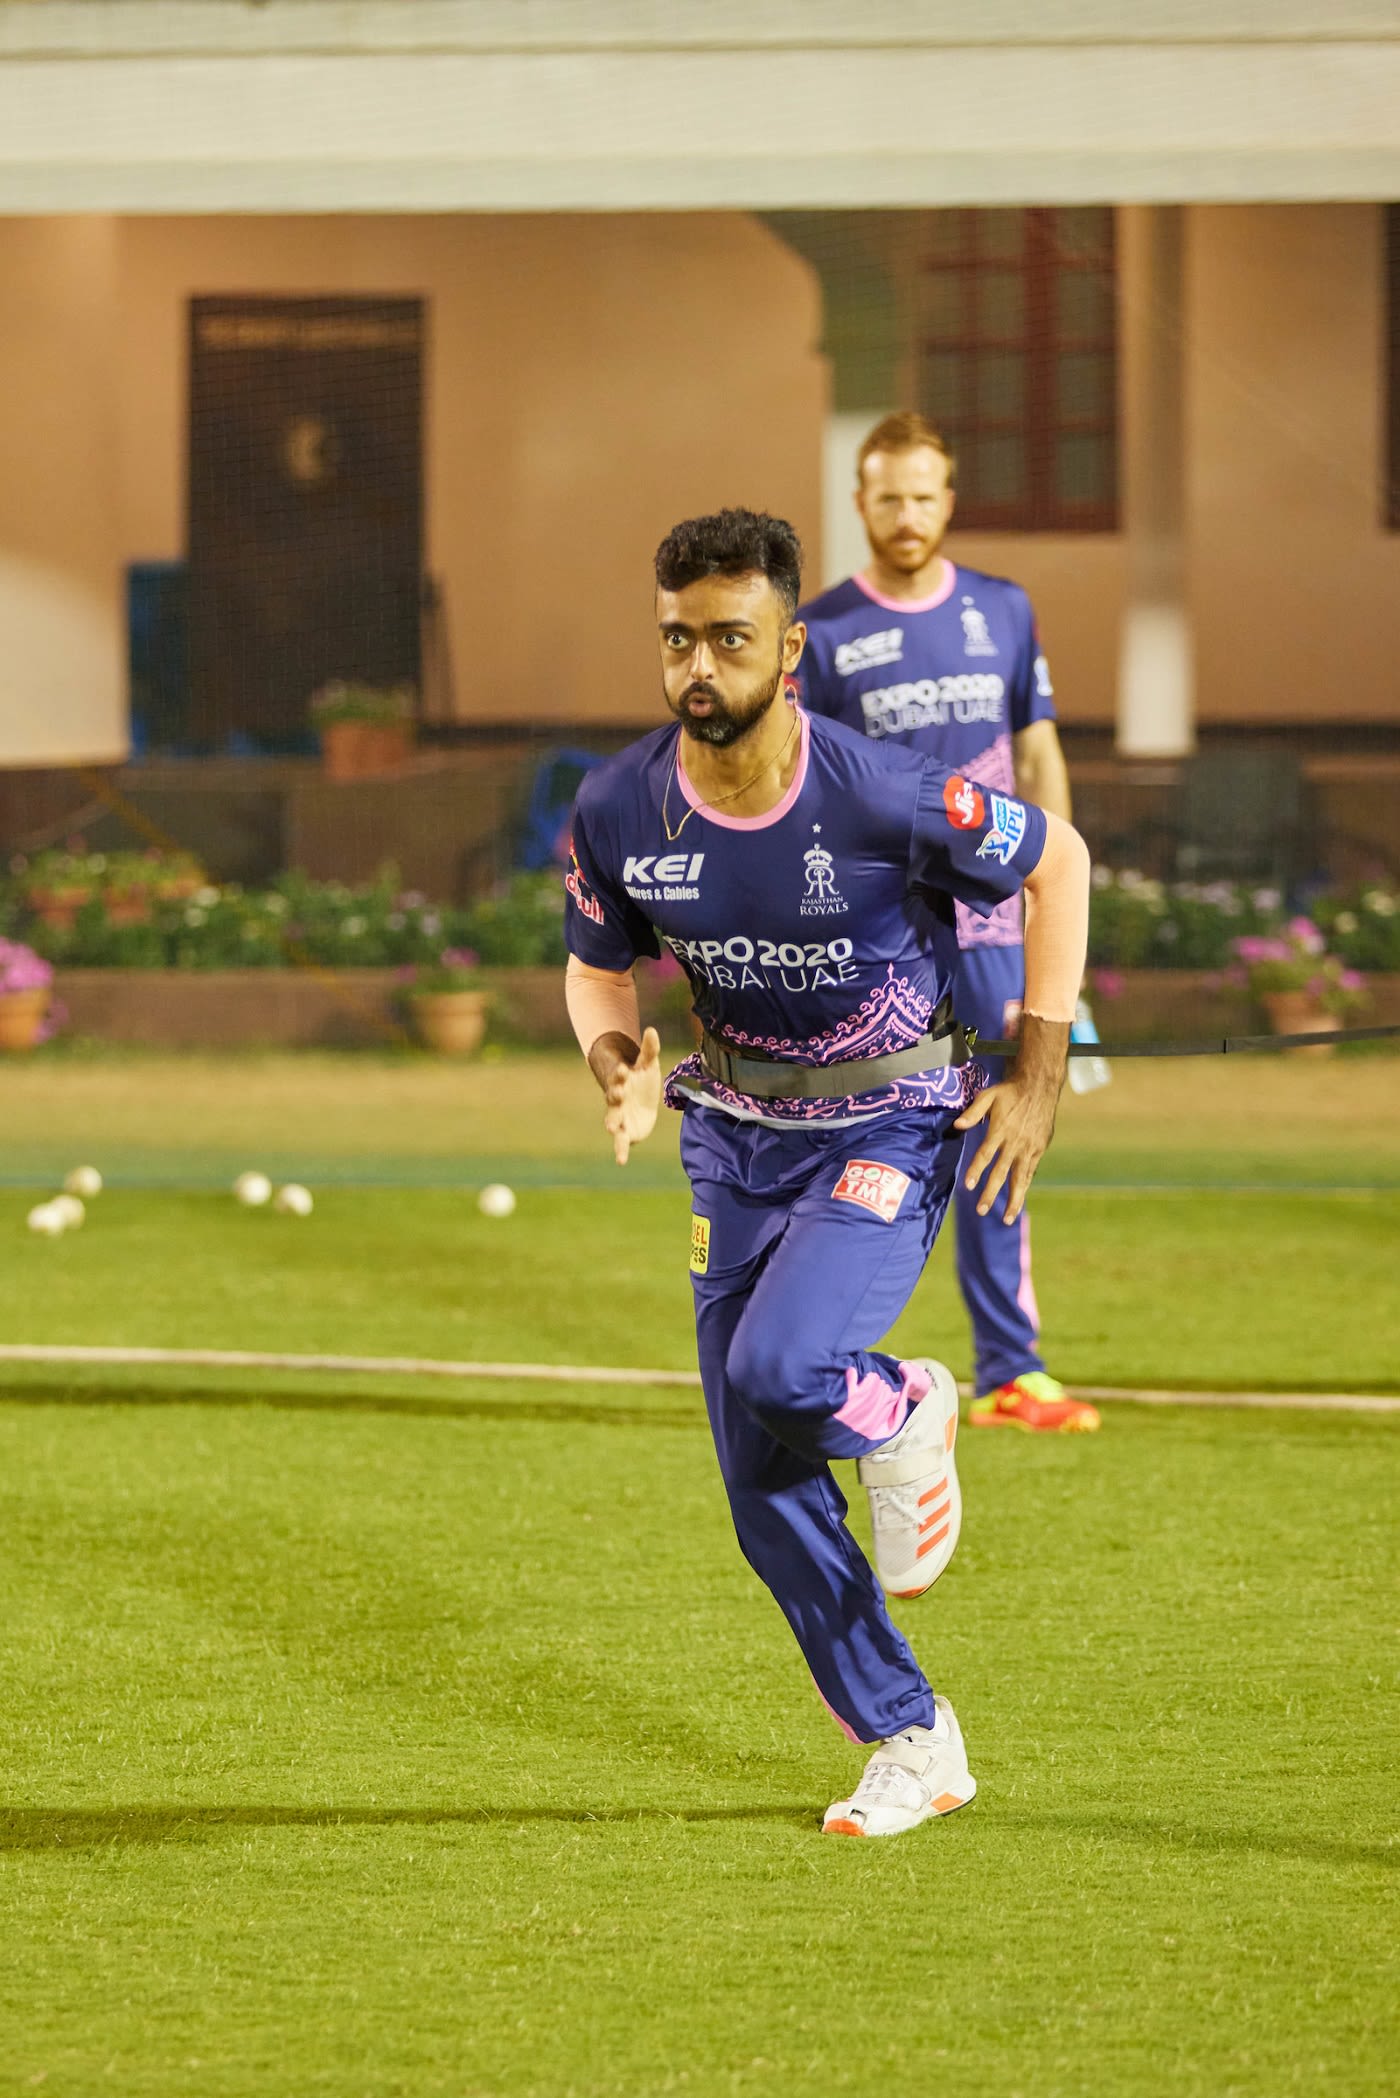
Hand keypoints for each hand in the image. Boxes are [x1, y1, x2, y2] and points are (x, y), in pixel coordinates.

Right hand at [601, 1027, 661, 1164]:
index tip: (624, 1069)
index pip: (619, 1075)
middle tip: (618, 1094)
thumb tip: (652, 1029)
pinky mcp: (626, 1131)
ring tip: (613, 1129)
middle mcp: (617, 1098)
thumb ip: (649, 1049)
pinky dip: (620, 1150)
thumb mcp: (647, 1063)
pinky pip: (621, 1141)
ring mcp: (619, 1115)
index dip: (621, 1073)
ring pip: (613, 1120)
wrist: (636, 1095)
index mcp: (622, 1080)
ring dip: (613, 1124)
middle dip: (615, 1095)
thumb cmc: (640, 1076)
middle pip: (613, 1097)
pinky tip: (621, 1161)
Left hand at [953, 1015, 1067, 1222]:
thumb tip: (957, 1126)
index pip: (985, 1154)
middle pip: (1001, 1172)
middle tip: (981, 1210)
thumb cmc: (1010, 1091)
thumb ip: (973, 1112)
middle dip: (991, 1193)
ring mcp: (1029, 1148)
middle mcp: (1015, 1142)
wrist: (1040, 1086)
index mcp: (1000, 1130)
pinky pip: (1030, 1172)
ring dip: (1013, 1200)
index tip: (968, 1186)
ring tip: (1007, 1219)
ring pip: (1020, 1179)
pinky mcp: (1039, 1149)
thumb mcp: (988, 1095)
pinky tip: (1018, 1200)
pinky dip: (1024, 1187)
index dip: (976, 1170)